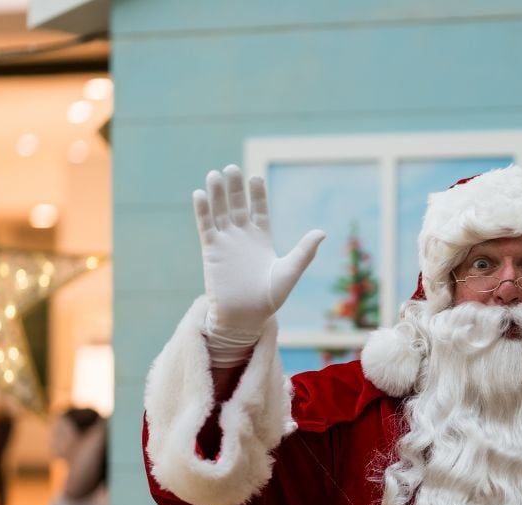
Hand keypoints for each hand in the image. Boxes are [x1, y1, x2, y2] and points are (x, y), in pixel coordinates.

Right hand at [194, 165, 324, 340]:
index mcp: (263, 239)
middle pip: (238, 205)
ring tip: (214, 175)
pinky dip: (202, 211)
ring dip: (217, 194)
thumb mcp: (289, 272)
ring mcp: (226, 242)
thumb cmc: (270, 298)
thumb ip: (304, 251)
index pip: (259, 210)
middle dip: (235, 188)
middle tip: (232, 169)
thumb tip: (322, 232)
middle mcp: (243, 237)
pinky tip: (199, 194)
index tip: (256, 177)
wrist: (246, 317)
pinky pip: (206, 227)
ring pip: (220, 212)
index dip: (257, 194)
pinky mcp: (211, 251)